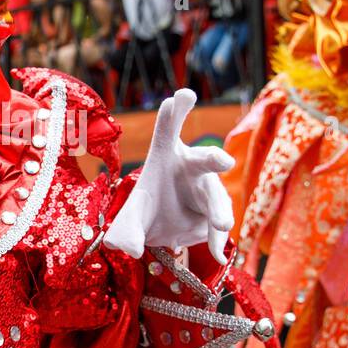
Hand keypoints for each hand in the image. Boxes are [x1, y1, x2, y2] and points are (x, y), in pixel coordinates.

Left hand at [103, 89, 234, 263]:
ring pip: (216, 199)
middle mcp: (190, 169)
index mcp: (165, 155)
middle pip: (203, 160)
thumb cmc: (147, 210)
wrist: (164, 232)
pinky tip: (217, 253)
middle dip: (214, 159)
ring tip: (221, 226)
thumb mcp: (129, 221)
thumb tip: (130, 249)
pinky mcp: (214, 214)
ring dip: (220, 212)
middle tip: (223, 162)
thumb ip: (124, 233)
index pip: (169, 130)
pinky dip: (215, 240)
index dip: (176, 113)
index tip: (183, 95)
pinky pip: (216, 226)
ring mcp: (207, 191)